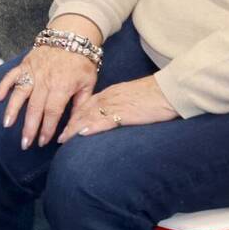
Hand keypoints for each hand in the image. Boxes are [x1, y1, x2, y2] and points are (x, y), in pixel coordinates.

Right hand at [0, 14, 103, 148]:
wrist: (72, 36)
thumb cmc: (82, 62)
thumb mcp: (89, 83)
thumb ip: (81, 103)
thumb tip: (76, 124)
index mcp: (62, 86)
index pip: (52, 112)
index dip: (47, 128)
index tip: (43, 142)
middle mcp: (45, 80)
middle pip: (35, 107)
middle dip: (29, 127)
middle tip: (25, 143)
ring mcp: (33, 71)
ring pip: (20, 93)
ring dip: (13, 110)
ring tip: (7, 124)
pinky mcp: (25, 64)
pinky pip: (11, 75)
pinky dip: (3, 86)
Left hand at [59, 75, 177, 142]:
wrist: (170, 90)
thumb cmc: (156, 96)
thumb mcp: (133, 99)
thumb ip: (121, 106)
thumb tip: (115, 117)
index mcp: (111, 93)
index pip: (87, 105)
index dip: (75, 117)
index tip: (65, 126)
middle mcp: (109, 97)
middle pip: (83, 111)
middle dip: (70, 124)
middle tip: (58, 137)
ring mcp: (116, 104)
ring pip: (89, 115)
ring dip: (74, 128)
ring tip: (63, 139)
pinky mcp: (125, 112)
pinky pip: (105, 119)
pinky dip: (92, 126)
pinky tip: (82, 133)